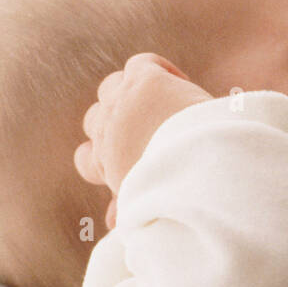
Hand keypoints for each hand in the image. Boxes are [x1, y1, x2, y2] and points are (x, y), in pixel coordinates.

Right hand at [75, 53, 212, 228]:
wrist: (201, 167)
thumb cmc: (179, 194)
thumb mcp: (145, 204)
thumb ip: (127, 205)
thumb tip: (110, 223)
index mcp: (106, 166)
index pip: (86, 159)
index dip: (105, 159)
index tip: (132, 162)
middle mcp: (107, 133)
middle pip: (94, 119)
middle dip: (115, 124)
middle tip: (150, 131)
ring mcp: (123, 104)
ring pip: (110, 87)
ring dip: (129, 93)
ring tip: (162, 105)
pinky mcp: (146, 82)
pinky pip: (141, 64)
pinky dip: (160, 70)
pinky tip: (181, 83)